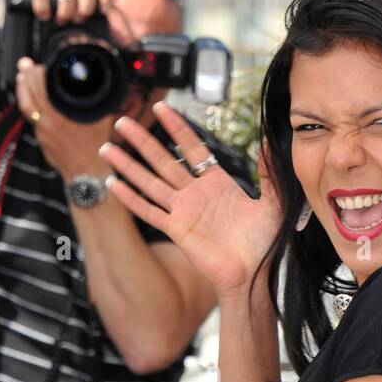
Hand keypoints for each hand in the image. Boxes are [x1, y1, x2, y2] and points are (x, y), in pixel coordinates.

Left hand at [14, 56, 118, 177]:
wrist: (88, 174)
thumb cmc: (96, 148)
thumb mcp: (101, 120)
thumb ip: (99, 101)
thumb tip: (98, 83)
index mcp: (62, 116)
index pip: (41, 87)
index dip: (37, 73)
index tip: (38, 65)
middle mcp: (49, 123)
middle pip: (29, 94)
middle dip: (25, 76)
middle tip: (25, 66)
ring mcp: (43, 133)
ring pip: (26, 106)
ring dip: (22, 90)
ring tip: (21, 78)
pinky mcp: (42, 140)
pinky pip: (32, 118)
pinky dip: (29, 105)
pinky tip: (30, 99)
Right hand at [98, 102, 283, 293]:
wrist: (254, 274)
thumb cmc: (265, 243)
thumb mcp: (274, 202)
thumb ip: (269, 172)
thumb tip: (269, 140)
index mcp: (217, 183)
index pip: (192, 147)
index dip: (176, 127)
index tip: (161, 107)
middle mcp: (196, 194)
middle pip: (162, 159)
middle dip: (142, 140)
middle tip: (122, 122)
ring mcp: (184, 211)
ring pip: (149, 182)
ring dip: (128, 166)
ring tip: (106, 149)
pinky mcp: (177, 230)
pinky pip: (149, 211)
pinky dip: (131, 199)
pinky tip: (113, 185)